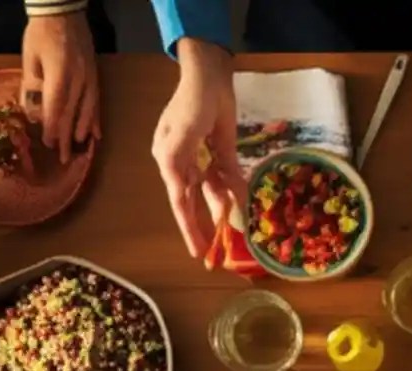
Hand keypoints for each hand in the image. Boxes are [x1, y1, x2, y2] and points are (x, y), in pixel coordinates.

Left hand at [21, 13, 98, 163]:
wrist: (64, 11)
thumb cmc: (41, 33)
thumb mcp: (30, 56)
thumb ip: (32, 84)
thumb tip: (32, 111)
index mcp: (59, 73)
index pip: (56, 106)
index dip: (53, 127)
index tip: (48, 144)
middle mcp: (78, 78)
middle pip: (72, 113)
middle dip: (66, 136)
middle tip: (64, 157)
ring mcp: (90, 78)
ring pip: (88, 110)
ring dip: (82, 130)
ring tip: (80, 148)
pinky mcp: (95, 76)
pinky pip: (96, 102)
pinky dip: (95, 119)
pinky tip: (96, 134)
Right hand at [151, 39, 245, 257]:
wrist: (209, 74)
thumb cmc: (193, 101)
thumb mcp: (183, 130)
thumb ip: (182, 160)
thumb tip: (180, 191)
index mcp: (169, 160)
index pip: (179, 201)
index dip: (189, 228)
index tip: (197, 252)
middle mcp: (184, 162)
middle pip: (194, 200)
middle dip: (204, 225)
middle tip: (211, 254)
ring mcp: (202, 157)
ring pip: (213, 191)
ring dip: (222, 208)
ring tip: (233, 230)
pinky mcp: (220, 150)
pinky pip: (226, 176)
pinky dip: (234, 189)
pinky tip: (242, 204)